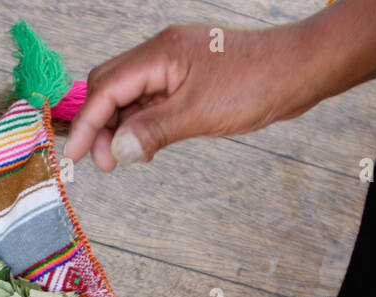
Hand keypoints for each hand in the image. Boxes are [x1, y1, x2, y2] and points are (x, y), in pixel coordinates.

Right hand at [64, 24, 311, 171]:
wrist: (298, 70)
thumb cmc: (256, 83)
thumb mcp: (199, 113)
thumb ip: (154, 131)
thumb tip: (119, 150)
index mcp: (160, 54)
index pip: (107, 88)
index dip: (88, 124)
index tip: (76, 156)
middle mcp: (162, 54)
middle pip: (110, 86)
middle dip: (100, 124)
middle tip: (106, 163)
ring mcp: (176, 66)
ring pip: (131, 95)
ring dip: (121, 126)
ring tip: (125, 158)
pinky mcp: (189, 79)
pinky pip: (152, 99)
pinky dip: (142, 123)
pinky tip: (146, 144)